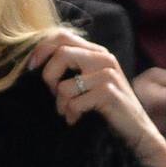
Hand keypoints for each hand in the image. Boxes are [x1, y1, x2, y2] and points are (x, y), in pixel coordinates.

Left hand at [28, 29, 165, 166]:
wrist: (135, 130)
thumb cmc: (104, 107)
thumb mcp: (86, 81)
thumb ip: (69, 67)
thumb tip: (34, 62)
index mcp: (96, 52)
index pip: (62, 36)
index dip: (40, 49)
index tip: (30, 68)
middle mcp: (103, 58)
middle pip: (60, 53)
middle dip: (48, 77)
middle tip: (53, 94)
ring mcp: (108, 74)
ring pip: (63, 85)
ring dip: (60, 104)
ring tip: (69, 111)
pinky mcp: (109, 92)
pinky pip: (74, 102)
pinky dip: (71, 114)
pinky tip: (77, 119)